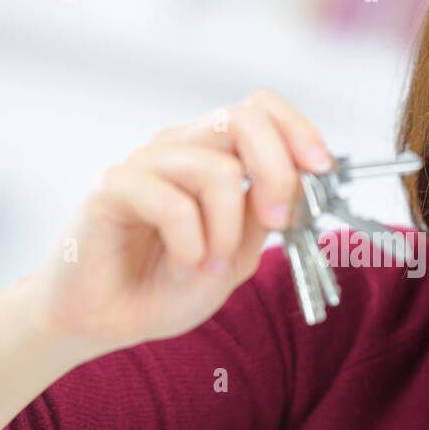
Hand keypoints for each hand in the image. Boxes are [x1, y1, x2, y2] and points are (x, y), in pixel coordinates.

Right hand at [26, 89, 334, 352]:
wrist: (105, 321)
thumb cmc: (165, 285)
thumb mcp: (237, 255)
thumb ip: (266, 217)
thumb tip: (304, 184)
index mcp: (211, 154)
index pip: (260, 108)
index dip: (299, 130)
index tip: (322, 170)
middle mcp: (178, 148)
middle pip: (243, 118)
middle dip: (277, 173)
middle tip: (277, 222)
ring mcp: (144, 164)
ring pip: (215, 169)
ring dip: (228, 230)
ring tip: (211, 265)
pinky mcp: (110, 188)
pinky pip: (172, 204)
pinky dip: (190, 244)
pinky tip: (182, 264)